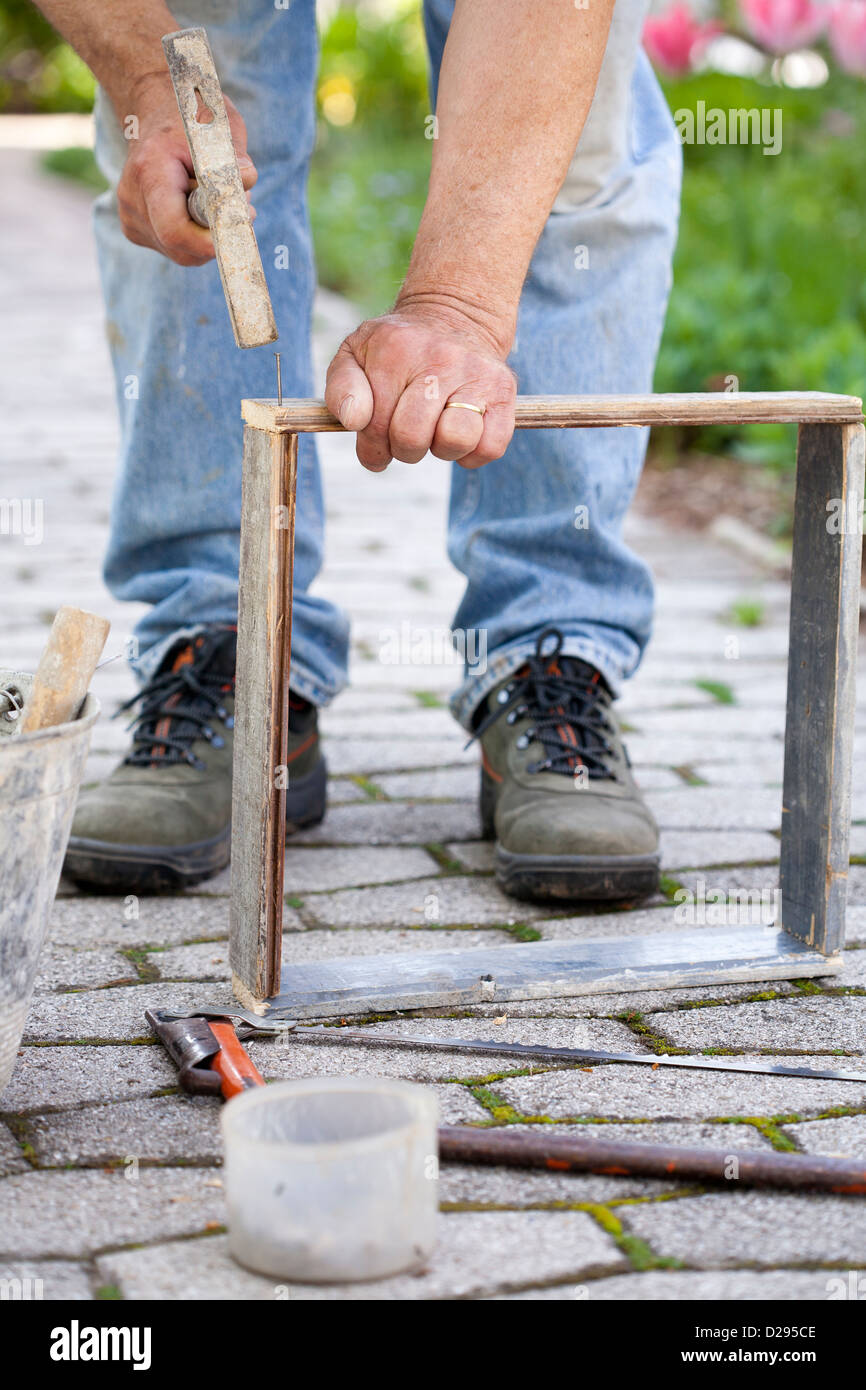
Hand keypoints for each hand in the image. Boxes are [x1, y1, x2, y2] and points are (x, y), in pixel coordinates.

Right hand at [116, 75, 256, 266]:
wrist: (154, 111)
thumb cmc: (189, 120)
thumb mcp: (218, 128)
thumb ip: (234, 159)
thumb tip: (247, 181)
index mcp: (149, 173)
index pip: (174, 230)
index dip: (208, 242)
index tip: (237, 231)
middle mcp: (132, 199)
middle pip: (181, 248)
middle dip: (215, 237)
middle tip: (242, 208)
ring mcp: (130, 216)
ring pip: (180, 252)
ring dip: (207, 236)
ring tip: (216, 200)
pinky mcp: (135, 228)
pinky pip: (173, 248)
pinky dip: (194, 235)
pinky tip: (196, 207)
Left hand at [324, 301, 516, 470]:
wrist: (454, 315)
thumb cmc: (396, 349)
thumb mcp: (355, 354)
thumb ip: (343, 388)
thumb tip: (355, 421)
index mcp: (396, 350)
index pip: (375, 425)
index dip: (371, 445)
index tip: (376, 439)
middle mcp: (439, 358)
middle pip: (413, 438)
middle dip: (403, 449)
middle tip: (406, 433)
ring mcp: (476, 373)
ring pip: (455, 440)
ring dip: (441, 450)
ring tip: (435, 432)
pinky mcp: (505, 390)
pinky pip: (491, 447)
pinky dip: (473, 453)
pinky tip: (461, 433)